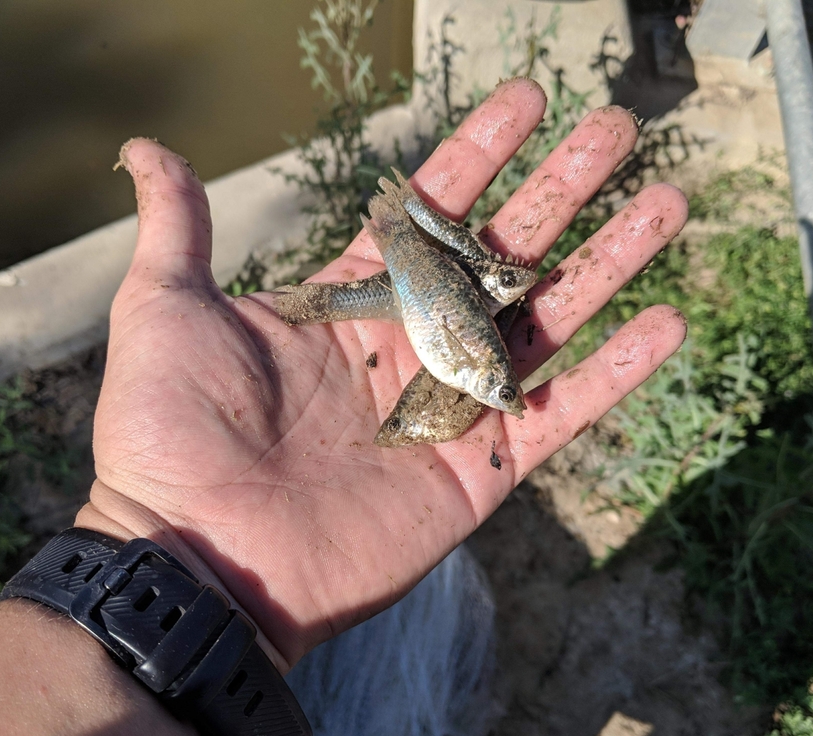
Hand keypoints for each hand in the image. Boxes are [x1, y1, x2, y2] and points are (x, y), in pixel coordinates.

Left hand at [77, 77, 687, 671]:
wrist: (196, 555)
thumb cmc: (170, 433)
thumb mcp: (164, 309)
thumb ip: (179, 226)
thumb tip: (145, 147)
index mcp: (349, 303)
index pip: (430, 212)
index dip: (480, 154)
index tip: (528, 102)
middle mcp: (409, 346)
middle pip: (503, 253)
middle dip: (562, 190)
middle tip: (618, 129)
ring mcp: (447, 407)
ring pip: (546, 321)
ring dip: (608, 263)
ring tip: (664, 205)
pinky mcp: (476, 471)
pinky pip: (560, 415)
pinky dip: (615, 374)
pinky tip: (667, 322)